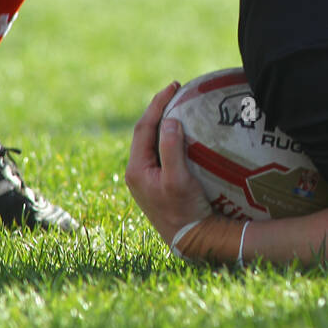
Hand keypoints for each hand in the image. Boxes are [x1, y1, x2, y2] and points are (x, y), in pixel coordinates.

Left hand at [125, 82, 213, 245]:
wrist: (191, 240)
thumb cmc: (185, 210)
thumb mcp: (178, 179)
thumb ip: (171, 149)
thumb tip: (170, 120)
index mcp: (136, 169)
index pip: (144, 127)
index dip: (157, 104)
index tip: (174, 87)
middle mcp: (137, 172)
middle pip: (145, 132)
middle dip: (159, 110)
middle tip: (177, 92)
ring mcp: (147, 179)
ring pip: (152, 142)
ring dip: (164, 123)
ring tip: (180, 106)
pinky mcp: (158, 183)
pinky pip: (160, 152)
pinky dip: (170, 138)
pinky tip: (184, 133)